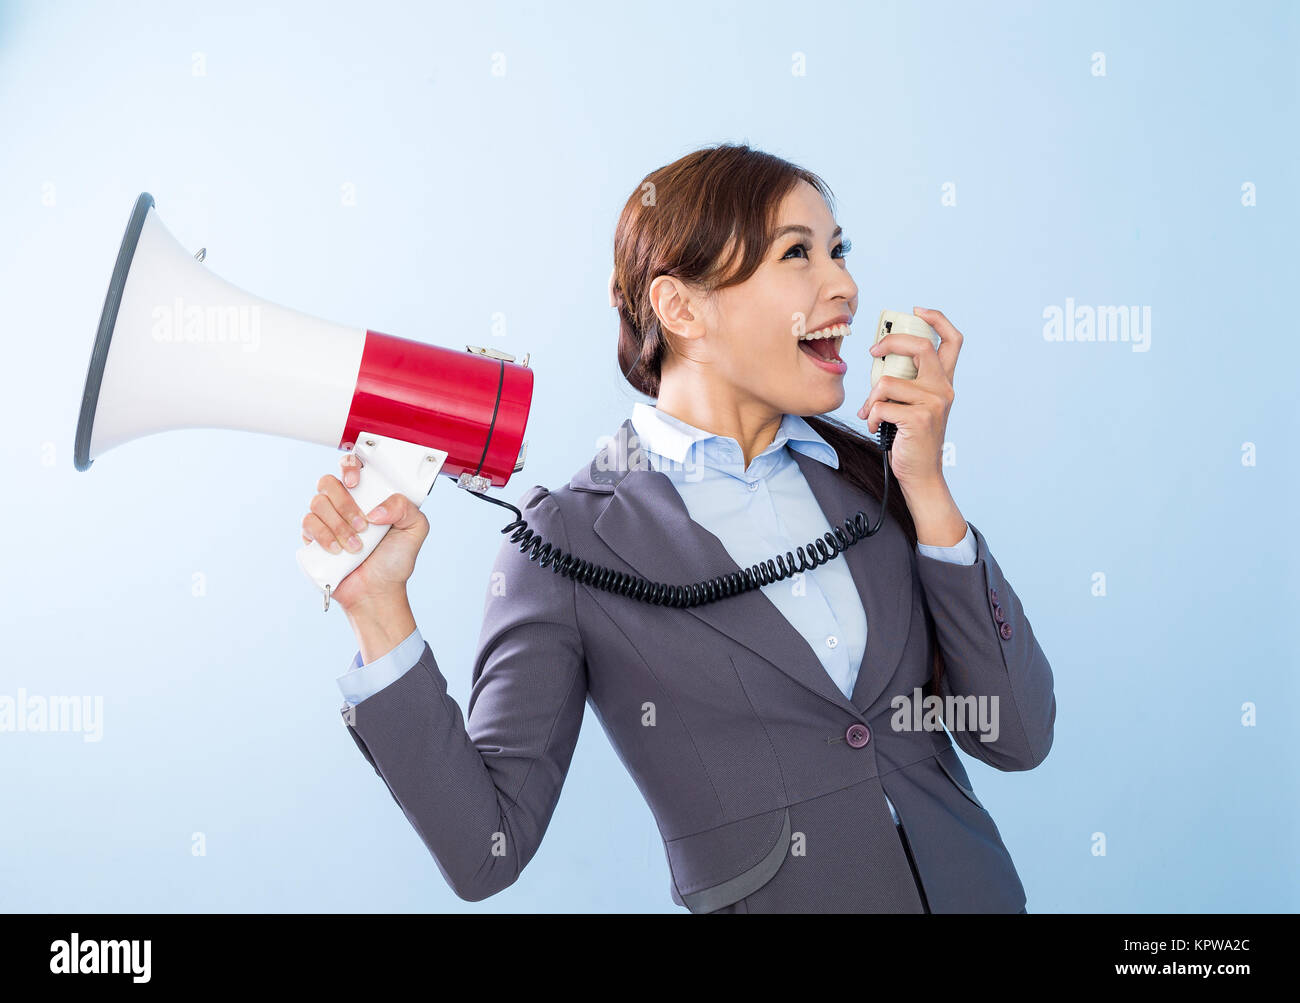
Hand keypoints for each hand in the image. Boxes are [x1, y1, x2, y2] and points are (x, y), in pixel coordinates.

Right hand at [299, 453, 429, 611]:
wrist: (377, 591)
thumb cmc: (395, 560)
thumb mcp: (415, 529)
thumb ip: (405, 507)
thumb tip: (375, 509)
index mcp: (368, 495)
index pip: (350, 466)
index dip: (348, 466)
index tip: (356, 483)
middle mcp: (345, 504)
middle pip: (328, 482)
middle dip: (345, 504)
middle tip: (363, 525)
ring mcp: (327, 520)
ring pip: (317, 503)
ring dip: (338, 525)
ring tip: (356, 546)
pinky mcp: (313, 538)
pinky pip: (308, 523)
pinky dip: (323, 536)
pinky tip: (338, 550)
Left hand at [858, 307, 962, 490]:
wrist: (920, 474)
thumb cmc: (910, 438)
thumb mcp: (913, 404)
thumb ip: (905, 382)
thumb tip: (878, 359)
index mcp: (943, 382)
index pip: (952, 340)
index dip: (937, 319)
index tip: (917, 311)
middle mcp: (943, 388)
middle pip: (920, 346)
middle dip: (891, 342)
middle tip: (874, 352)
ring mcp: (934, 403)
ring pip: (888, 383)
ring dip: (870, 399)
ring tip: (870, 413)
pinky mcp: (920, 418)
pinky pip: (881, 406)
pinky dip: (870, 417)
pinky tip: (875, 427)